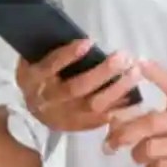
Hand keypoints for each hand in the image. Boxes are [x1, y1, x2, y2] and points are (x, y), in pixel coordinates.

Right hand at [16, 39, 141, 132]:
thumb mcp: (37, 59)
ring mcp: (63, 117)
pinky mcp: (77, 127)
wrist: (34, 106)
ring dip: (116, 89)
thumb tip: (85, 39)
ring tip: (134, 73)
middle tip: (123, 57)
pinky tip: (133, 94)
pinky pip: (101, 119)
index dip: (68, 55)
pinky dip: (118, 107)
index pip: (49, 67)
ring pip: (92, 106)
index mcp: (32, 78)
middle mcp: (47, 100)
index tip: (89, 42)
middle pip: (76, 88)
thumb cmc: (41, 74)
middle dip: (102, 72)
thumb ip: (54, 50)